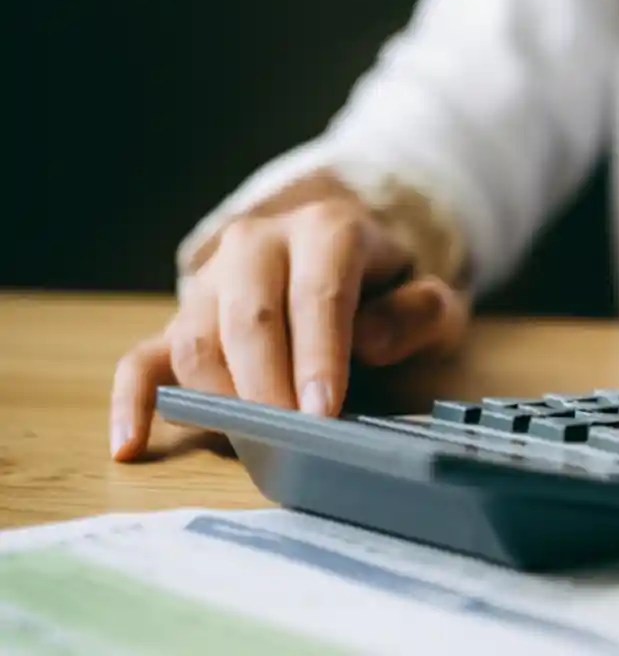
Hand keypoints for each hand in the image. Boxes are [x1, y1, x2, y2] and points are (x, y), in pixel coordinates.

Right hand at [110, 184, 469, 461]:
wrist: (345, 253)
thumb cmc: (390, 288)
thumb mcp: (431, 295)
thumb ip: (417, 314)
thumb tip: (368, 341)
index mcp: (326, 230)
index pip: (317, 294)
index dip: (319, 356)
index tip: (323, 412)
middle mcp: (259, 243)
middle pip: (247, 318)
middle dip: (267, 386)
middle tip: (291, 438)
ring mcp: (213, 280)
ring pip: (196, 340)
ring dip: (219, 398)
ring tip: (253, 443)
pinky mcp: (182, 318)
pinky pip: (143, 357)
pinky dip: (132, 402)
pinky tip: (132, 444)